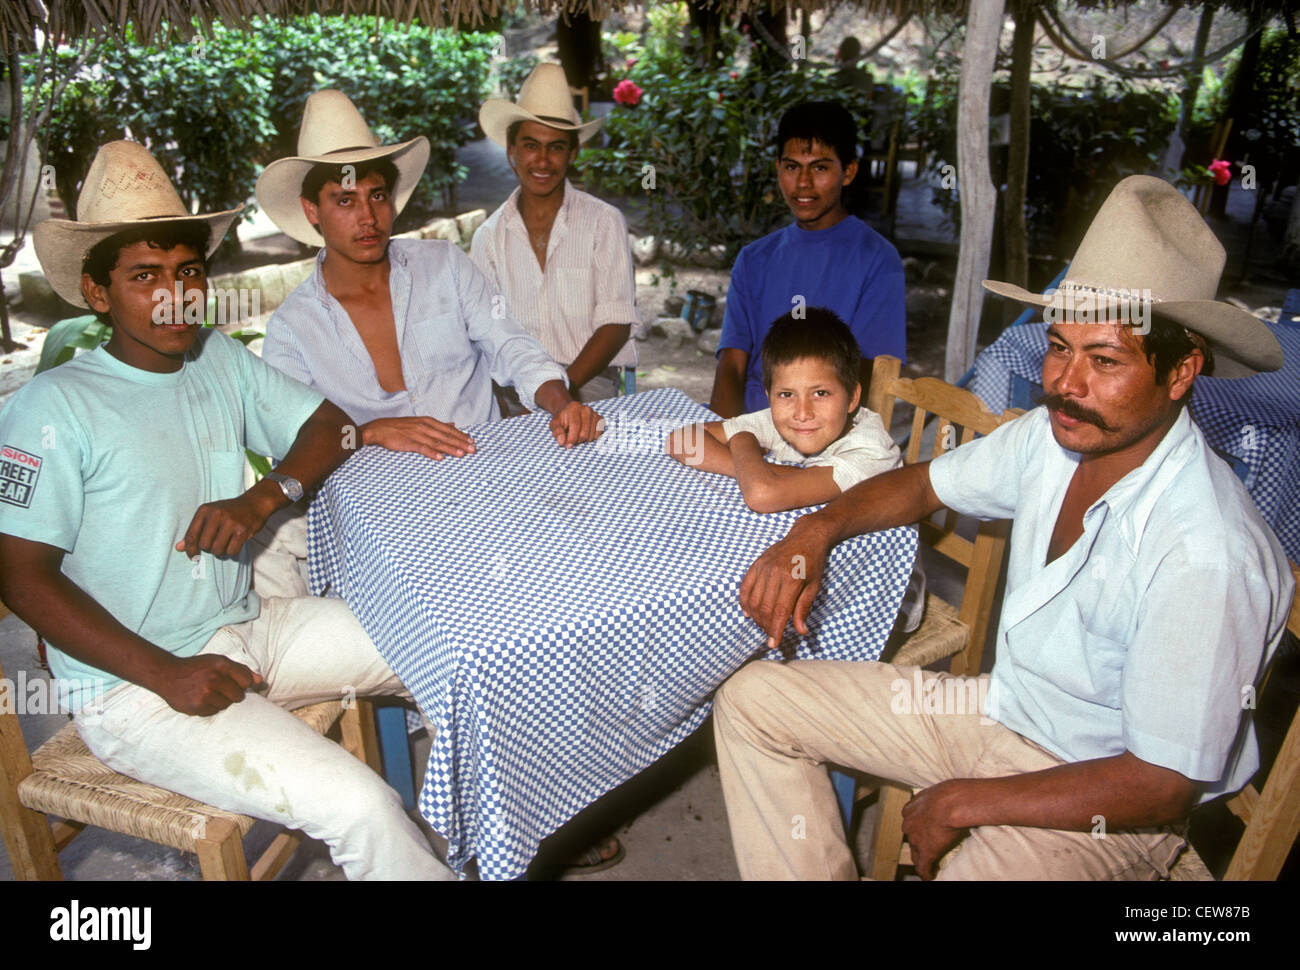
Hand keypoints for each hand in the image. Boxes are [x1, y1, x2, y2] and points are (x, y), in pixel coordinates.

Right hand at [155, 654, 261, 716]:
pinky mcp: (196, 707)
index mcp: (221, 665)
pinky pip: (214, 712)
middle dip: (232, 693)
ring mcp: (204, 695)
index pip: (247, 681)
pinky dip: (210, 707)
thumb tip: (260, 682)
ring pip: (226, 705)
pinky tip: (201, 698)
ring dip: (221, 701)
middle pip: (238, 696)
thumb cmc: (197, 667)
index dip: (244, 683)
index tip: (237, 683)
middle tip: (220, 688)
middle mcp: (213, 679)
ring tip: (209, 692)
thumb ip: (241, 670)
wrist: (167, 675)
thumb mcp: (219, 662)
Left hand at [176, 491, 274, 558]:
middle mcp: (216, 515)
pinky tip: (235, 544)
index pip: (191, 536)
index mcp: (204, 510)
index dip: (190, 550)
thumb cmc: (230, 511)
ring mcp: (230, 522)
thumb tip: (178, 548)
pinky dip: (232, 552)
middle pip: (204, 545)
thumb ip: (195, 531)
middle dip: (210, 549)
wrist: (255, 503)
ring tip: (226, 544)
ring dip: (221, 551)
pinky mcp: (243, 530)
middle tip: (217, 544)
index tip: (193, 556)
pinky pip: (232, 551)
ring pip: (217, 550)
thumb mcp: (210, 516)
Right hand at [361, 416, 475, 460]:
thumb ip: (438, 425)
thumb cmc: (401, 427)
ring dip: (450, 448)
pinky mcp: (408, 442)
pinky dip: (432, 453)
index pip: (448, 429)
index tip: (472, 441)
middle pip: (446, 436)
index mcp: (428, 421)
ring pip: (437, 442)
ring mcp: (417, 434)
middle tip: (473, 450)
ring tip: (462, 454)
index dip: (461, 435)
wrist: (379, 429)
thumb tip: (453, 424)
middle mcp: (424, 426)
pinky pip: (422, 448)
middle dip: (461, 443)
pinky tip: (441, 458)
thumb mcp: (421, 422)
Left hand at [548, 401, 602, 447]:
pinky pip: (599, 434)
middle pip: (584, 433)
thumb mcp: (554, 424)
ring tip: (578, 435)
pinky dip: (592, 437)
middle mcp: (586, 409)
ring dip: (584, 440)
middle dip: (577, 440)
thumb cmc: (562, 419)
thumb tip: (562, 442)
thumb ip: (557, 432)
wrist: (569, 412)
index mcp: (574, 407)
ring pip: (591, 435)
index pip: (575, 425)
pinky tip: (586, 434)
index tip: (568, 445)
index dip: (572, 438)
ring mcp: (595, 414)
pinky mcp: (600, 419)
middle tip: (572, 440)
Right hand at [738, 516, 832, 647]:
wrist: (807, 536)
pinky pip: (745, 586)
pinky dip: (744, 601)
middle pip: (764, 607)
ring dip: (756, 617)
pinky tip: (748, 613)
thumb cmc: (814, 563)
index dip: (775, 630)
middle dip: (765, 626)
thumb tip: (800, 631)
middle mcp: (774, 573)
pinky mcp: (757, 564)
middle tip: (770, 636)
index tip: (774, 643)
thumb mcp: (814, 586)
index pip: (780, 611)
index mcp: (791, 579)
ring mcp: (763, 567)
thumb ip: (803, 609)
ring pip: (753, 599)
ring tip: (762, 625)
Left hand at [900, 780, 971, 879]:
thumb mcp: (935, 793)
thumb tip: (942, 801)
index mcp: (910, 810)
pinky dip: (927, 872)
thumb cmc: (948, 794)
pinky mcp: (927, 852)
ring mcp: (916, 839)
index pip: (911, 823)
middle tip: (925, 849)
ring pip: (915, 853)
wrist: (952, 803)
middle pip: (911, 838)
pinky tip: (929, 876)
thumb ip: (933, 800)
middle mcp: (909, 825)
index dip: (917, 829)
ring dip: (921, 859)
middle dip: (917, 844)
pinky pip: (924, 866)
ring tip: (927, 865)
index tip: (923, 833)